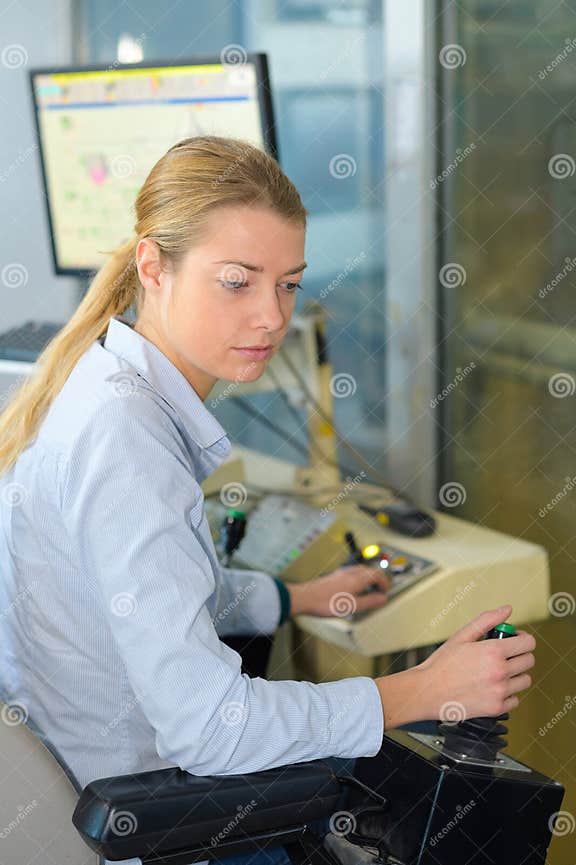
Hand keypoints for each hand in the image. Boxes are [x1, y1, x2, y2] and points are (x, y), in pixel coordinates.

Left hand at [286, 564, 390, 616]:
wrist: (304, 598)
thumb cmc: (325, 602)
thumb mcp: (352, 606)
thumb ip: (369, 602)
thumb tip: (383, 599)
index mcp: (356, 578)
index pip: (376, 575)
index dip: (384, 582)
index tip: (386, 590)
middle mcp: (349, 573)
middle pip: (369, 570)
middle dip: (377, 578)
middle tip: (381, 588)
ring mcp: (340, 574)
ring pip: (359, 570)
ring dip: (368, 577)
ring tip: (369, 588)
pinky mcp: (332, 577)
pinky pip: (351, 574)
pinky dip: (358, 579)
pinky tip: (353, 589)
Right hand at [374, 605, 535, 730]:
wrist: (428, 691)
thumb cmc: (441, 664)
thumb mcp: (462, 636)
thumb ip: (487, 620)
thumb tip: (506, 610)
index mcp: (493, 652)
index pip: (528, 643)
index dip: (523, 638)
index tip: (515, 640)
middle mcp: (500, 672)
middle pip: (529, 661)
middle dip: (519, 655)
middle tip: (505, 655)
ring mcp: (500, 692)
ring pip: (525, 681)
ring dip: (515, 675)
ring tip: (497, 672)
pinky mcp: (497, 708)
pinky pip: (515, 699)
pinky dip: (507, 694)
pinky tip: (492, 687)